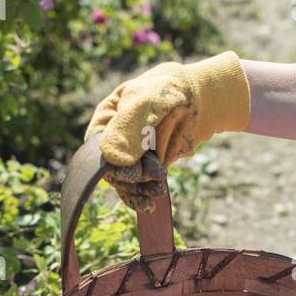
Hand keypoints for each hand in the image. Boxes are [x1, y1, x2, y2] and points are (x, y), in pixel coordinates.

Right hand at [85, 51, 249, 209]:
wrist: (198, 99)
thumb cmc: (169, 91)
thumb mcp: (148, 102)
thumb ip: (130, 128)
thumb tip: (114, 159)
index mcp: (107, 119)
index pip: (98, 148)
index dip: (110, 164)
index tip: (131, 172)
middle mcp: (114, 139)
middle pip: (111, 169)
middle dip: (129, 179)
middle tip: (151, 177)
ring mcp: (130, 155)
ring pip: (125, 182)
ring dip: (138, 191)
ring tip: (157, 192)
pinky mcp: (146, 168)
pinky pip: (138, 188)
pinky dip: (143, 197)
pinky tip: (151, 204)